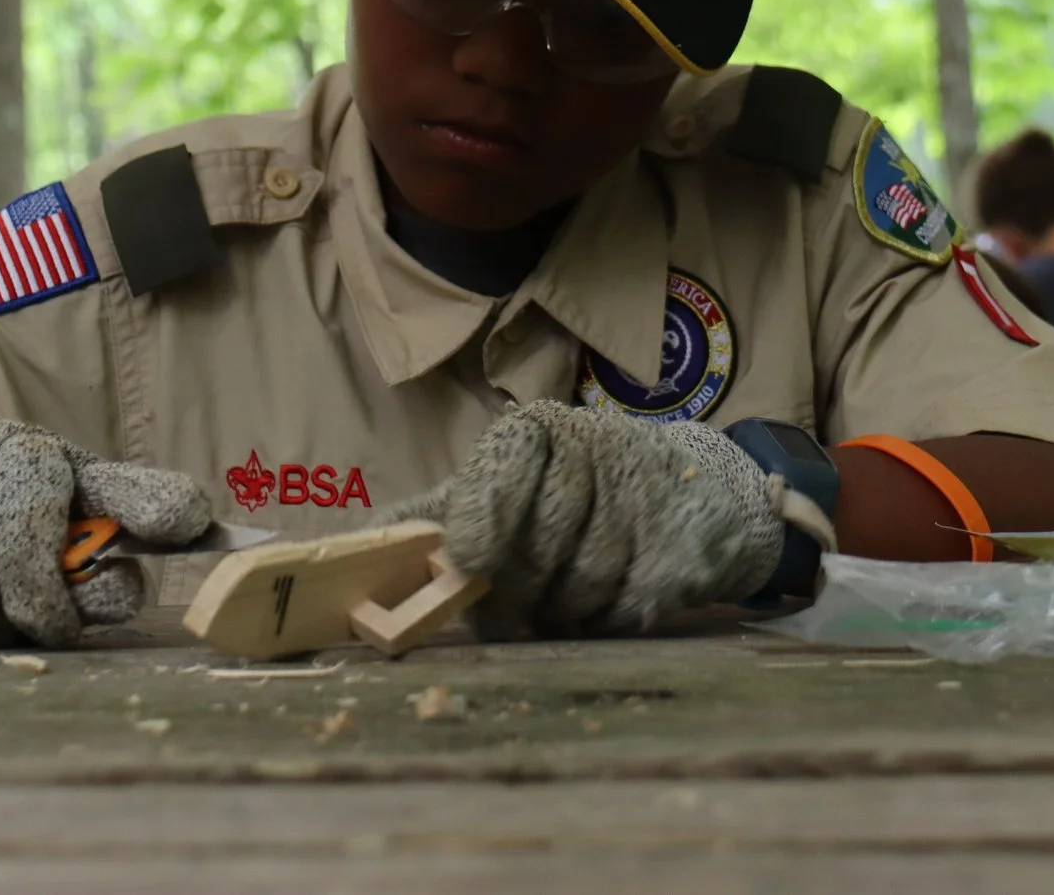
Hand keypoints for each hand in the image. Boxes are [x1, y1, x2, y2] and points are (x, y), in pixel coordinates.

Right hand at [0, 416, 210, 647]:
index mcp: (66, 478)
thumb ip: (81, 589)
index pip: (119, 483)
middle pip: (33, 503)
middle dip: (31, 584)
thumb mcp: (29, 585)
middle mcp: (11, 447)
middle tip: (30, 630)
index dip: (150, 500)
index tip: (184, 524)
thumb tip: (121, 587)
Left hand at [397, 403, 784, 636]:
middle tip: (512, 605)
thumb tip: (364, 539)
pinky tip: (610, 598)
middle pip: (534, 548)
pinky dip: (606, 621)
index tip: (469, 560)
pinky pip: (622, 613)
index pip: (506, 464)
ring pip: (576, 589)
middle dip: (514, 593)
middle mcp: (595, 450)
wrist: (688, 490)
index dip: (484, 515)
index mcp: (536, 432)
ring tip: (565, 594)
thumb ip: (441, 513)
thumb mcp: (505, 485)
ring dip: (560, 611)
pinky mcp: (682, 551)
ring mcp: (645, 500)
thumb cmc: (574, 490)